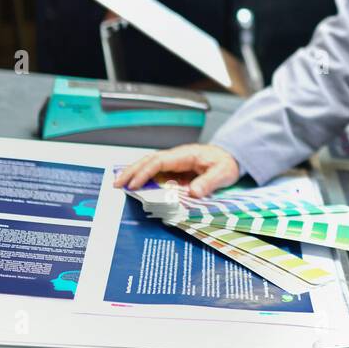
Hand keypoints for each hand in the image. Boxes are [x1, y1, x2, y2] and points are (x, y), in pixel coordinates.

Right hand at [113, 144, 240, 197]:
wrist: (232, 157)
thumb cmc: (227, 163)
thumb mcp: (223, 173)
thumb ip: (209, 182)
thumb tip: (193, 192)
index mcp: (186, 155)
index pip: (160, 161)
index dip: (145, 172)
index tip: (135, 184)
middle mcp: (177, 157)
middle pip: (149, 161)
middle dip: (131, 171)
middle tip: (116, 184)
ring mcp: (175, 163)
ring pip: (149, 165)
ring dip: (133, 173)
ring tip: (118, 184)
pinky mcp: (175, 170)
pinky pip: (156, 173)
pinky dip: (143, 178)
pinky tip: (133, 185)